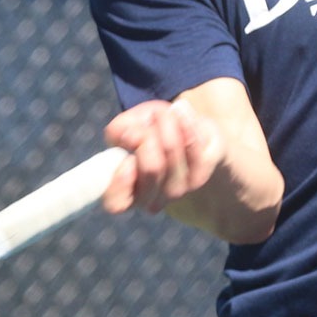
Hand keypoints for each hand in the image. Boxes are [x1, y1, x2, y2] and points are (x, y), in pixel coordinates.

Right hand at [101, 99, 226, 214]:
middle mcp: (150, 200)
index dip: (119, 182)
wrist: (183, 130)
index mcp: (124, 194)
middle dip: (146, 135)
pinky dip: (186, 122)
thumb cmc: (145, 131)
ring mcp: (177, 190)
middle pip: (151, 168)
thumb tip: (130, 135)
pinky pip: (193, 143)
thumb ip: (119, 131)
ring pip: (172, 150)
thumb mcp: (126, 125)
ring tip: (162, 113)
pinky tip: (181, 113)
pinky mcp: (200, 173)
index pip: (116, 203)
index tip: (126, 159)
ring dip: (165, 123)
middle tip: (144, 123)